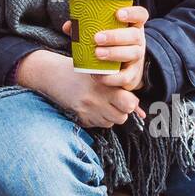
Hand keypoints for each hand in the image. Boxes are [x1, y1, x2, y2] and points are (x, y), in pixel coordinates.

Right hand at [14, 49, 145, 128]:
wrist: (52, 75)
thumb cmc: (79, 70)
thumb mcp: (100, 72)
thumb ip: (120, 88)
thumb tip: (141, 113)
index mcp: (103, 85)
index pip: (129, 104)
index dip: (130, 102)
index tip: (125, 96)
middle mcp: (96, 101)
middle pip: (122, 117)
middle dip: (121, 110)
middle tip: (114, 100)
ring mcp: (87, 112)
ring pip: (111, 122)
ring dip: (110, 115)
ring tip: (101, 101)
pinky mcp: (80, 119)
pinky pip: (98, 125)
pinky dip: (99, 118)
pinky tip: (92, 106)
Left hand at [60, 4, 149, 91]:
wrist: (120, 70)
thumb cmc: (108, 45)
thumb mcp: (101, 32)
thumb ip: (84, 28)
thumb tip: (68, 26)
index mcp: (132, 25)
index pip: (140, 15)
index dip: (132, 13)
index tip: (118, 13)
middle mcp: (138, 40)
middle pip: (134, 35)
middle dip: (115, 36)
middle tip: (97, 38)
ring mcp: (138, 58)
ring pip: (132, 54)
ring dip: (114, 53)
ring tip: (97, 54)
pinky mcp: (133, 75)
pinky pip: (125, 77)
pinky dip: (111, 77)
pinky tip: (97, 74)